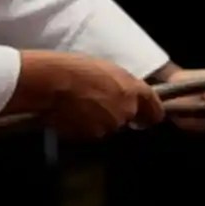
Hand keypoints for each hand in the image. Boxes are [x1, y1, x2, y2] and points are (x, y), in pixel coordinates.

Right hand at [12, 51, 163, 138]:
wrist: (50, 83)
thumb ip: (124, 85)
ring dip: (99, 119)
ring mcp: (107, 126)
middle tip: (98, 101)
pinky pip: (90, 133)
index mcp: (133, 91)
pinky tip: (72, 112)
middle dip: (118, 113)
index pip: (154, 109)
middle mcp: (125, 111)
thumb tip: (126, 94)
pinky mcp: (89, 137)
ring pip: (108, 126)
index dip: (152, 113)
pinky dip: (83, 126)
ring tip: (81, 104)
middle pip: (128, 118)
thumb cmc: (75, 68)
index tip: (149, 117)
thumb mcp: (108, 69)